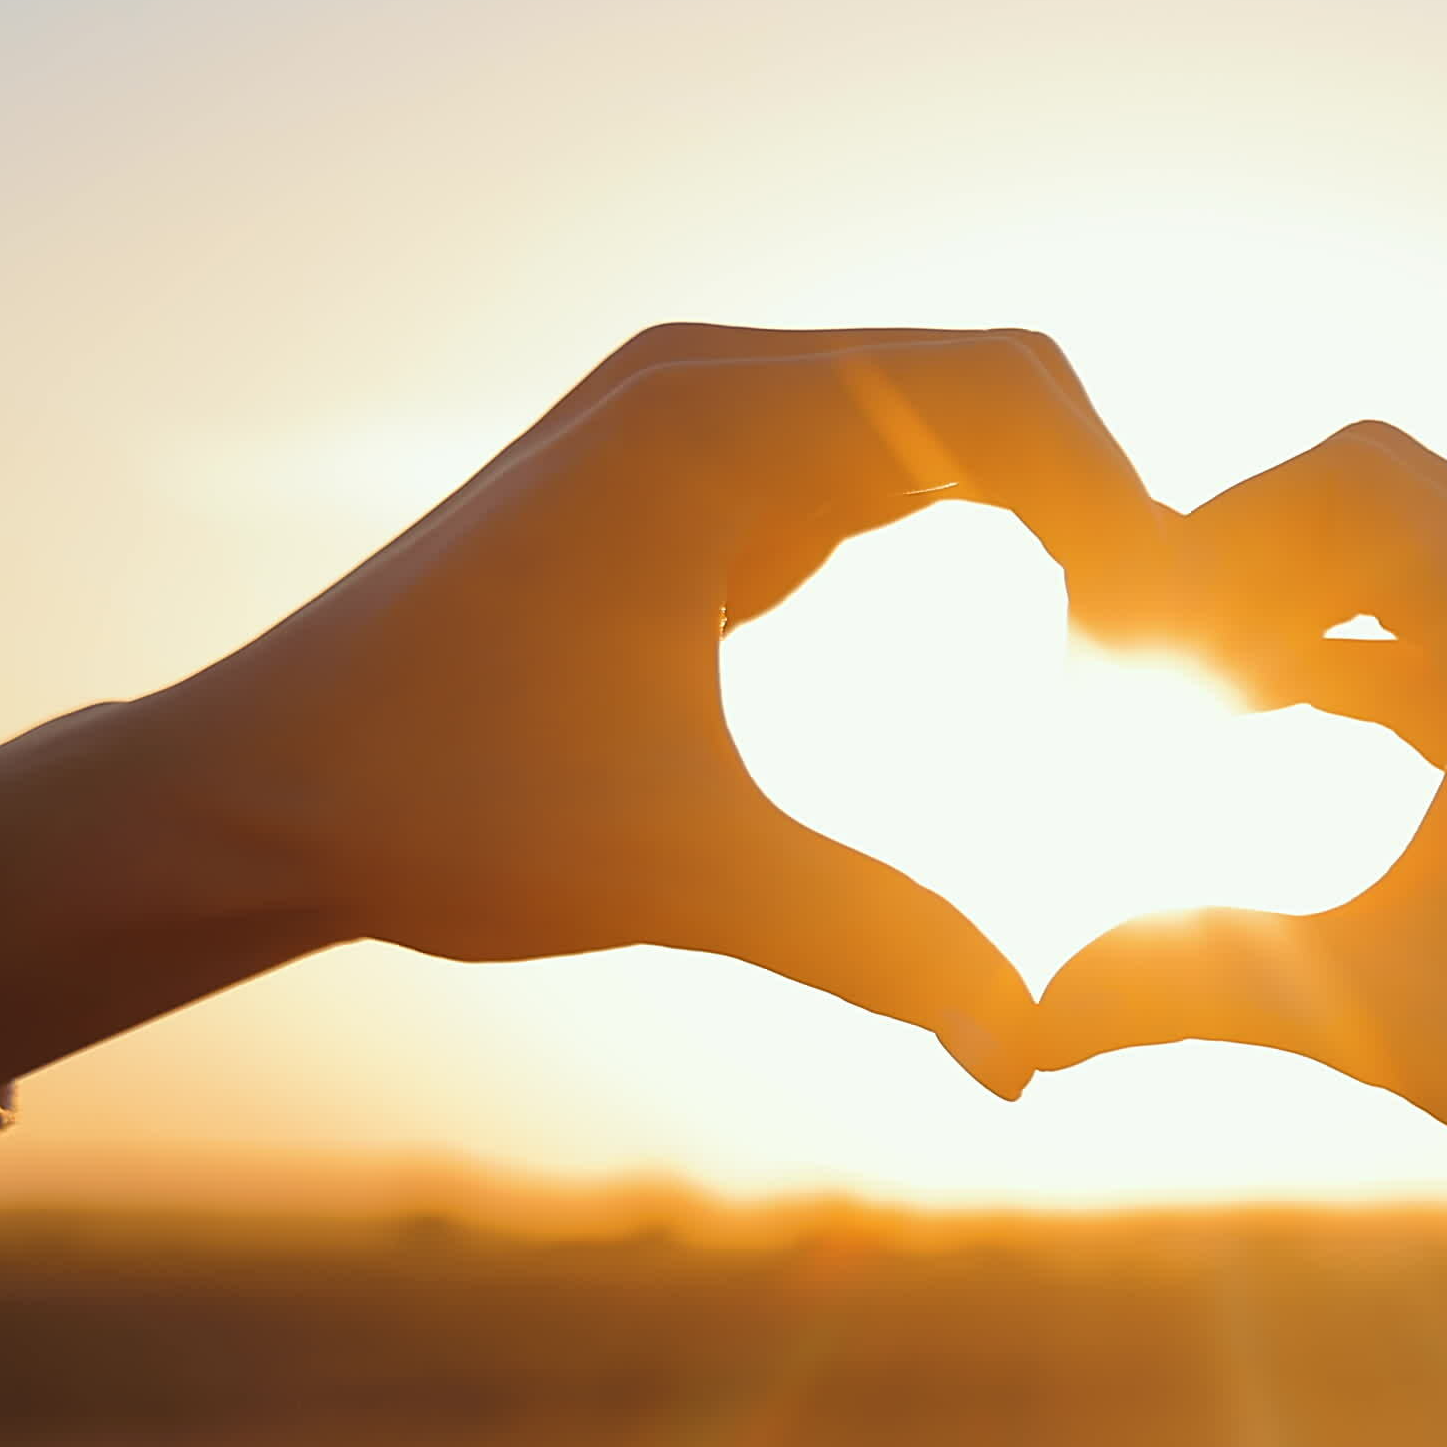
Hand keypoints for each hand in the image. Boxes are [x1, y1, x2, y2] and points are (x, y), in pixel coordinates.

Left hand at [76, 323, 1177, 1093]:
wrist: (265, 790)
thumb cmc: (441, 809)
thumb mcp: (679, 874)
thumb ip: (874, 942)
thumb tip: (1026, 1063)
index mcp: (712, 425)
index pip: (1009, 396)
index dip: (1130, 515)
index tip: (1177, 665)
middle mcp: (714, 382)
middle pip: (1008, 387)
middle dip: (1117, 519)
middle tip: (1180, 678)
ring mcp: (708, 417)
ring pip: (964, 416)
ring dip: (1064, 523)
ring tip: (1124, 670)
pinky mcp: (707, 474)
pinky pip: (902, 459)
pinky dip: (994, 532)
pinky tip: (1039, 653)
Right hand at [1034, 422, 1446, 1258]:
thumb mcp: (1376, 1011)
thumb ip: (1185, 985)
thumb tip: (1022, 1027)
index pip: (1352, 479)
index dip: (1218, 534)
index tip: (1129, 644)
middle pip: (1383, 500)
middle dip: (1250, 559)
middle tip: (1140, 665)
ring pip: (1430, 570)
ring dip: (1306, 608)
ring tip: (1189, 697)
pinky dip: (1368, 663)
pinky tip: (1270, 731)